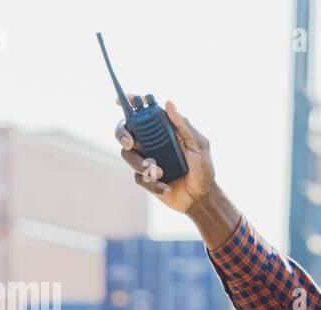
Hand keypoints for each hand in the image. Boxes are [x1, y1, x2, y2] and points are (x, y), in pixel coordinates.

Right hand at [116, 99, 214, 213]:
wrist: (201, 197)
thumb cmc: (203, 169)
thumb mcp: (199, 146)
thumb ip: (184, 125)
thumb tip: (168, 103)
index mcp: (162, 130)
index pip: (142, 112)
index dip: (128, 102)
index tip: (117, 100)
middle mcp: (151, 142)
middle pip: (125, 131)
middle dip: (122, 135)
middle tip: (130, 144)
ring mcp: (146, 159)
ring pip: (127, 155)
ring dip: (140, 164)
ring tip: (159, 173)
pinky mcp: (145, 177)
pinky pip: (138, 177)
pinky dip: (152, 183)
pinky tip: (166, 187)